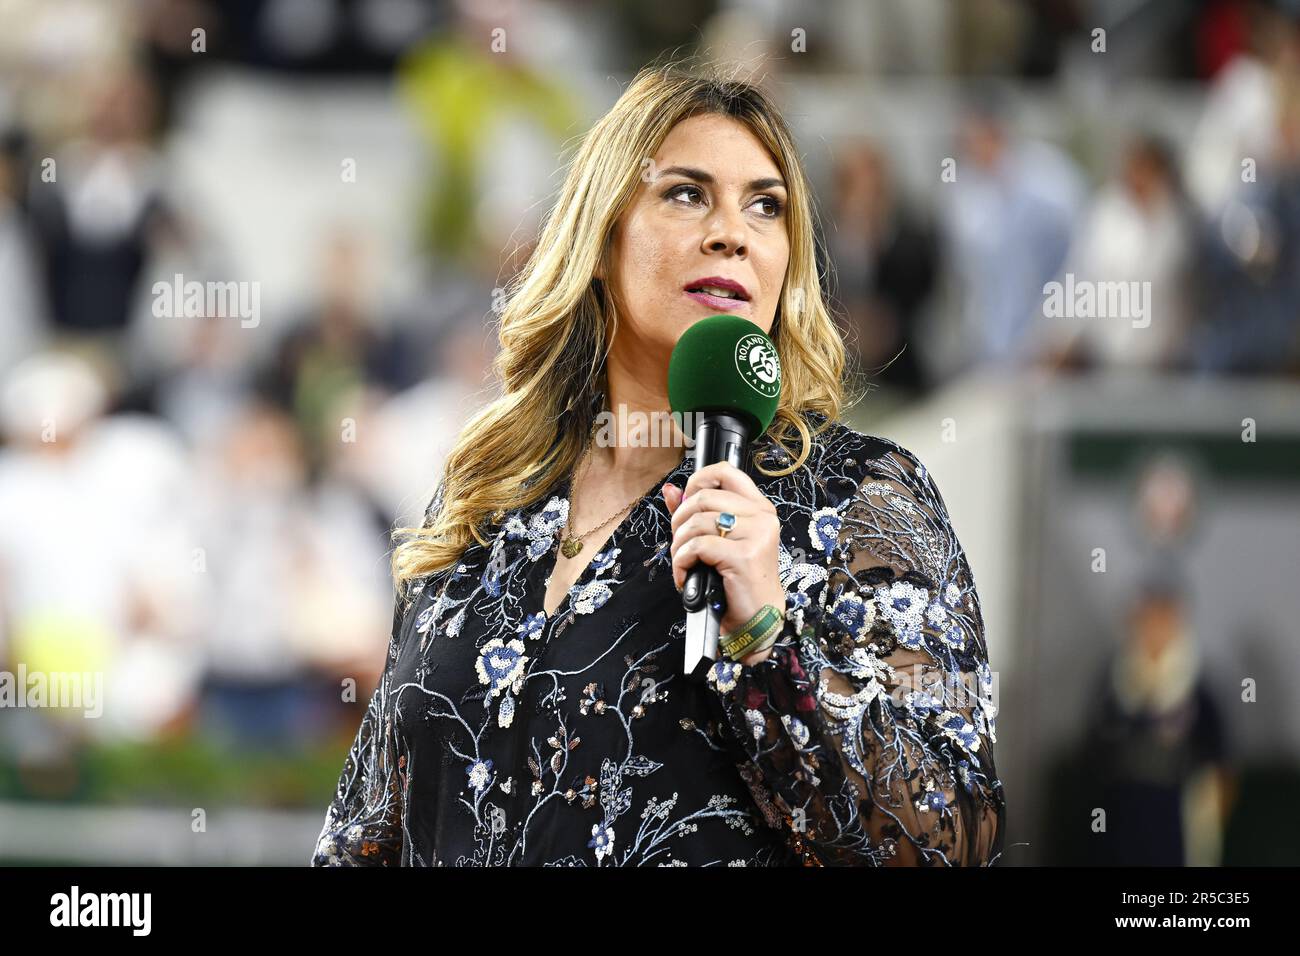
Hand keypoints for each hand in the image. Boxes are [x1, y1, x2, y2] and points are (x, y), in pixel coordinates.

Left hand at [662, 461, 785, 666]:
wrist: (756, 618)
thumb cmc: (737, 581)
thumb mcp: (717, 541)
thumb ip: (694, 513)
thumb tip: (670, 490)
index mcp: (758, 508)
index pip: (726, 471)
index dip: (698, 480)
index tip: (685, 501)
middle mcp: (761, 516)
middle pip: (704, 497)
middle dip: (680, 520)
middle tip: (680, 543)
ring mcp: (756, 534)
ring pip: (697, 522)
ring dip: (679, 545)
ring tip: (683, 562)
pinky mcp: (744, 556)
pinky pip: (697, 546)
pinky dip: (682, 562)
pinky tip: (686, 576)